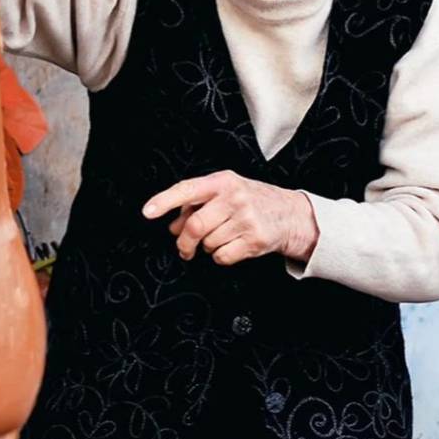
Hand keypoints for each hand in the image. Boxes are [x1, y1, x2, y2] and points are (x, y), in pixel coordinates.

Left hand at [142, 170, 318, 266]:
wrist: (290, 214)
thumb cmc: (251, 201)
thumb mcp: (225, 193)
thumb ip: (196, 205)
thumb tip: (172, 227)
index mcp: (223, 181)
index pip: (188, 189)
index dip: (165, 201)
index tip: (148, 212)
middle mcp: (234, 197)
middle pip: (195, 225)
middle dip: (184, 242)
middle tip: (184, 249)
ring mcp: (246, 219)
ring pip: (208, 243)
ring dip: (208, 247)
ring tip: (222, 237)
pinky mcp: (255, 239)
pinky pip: (222, 257)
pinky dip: (220, 257)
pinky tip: (232, 246)